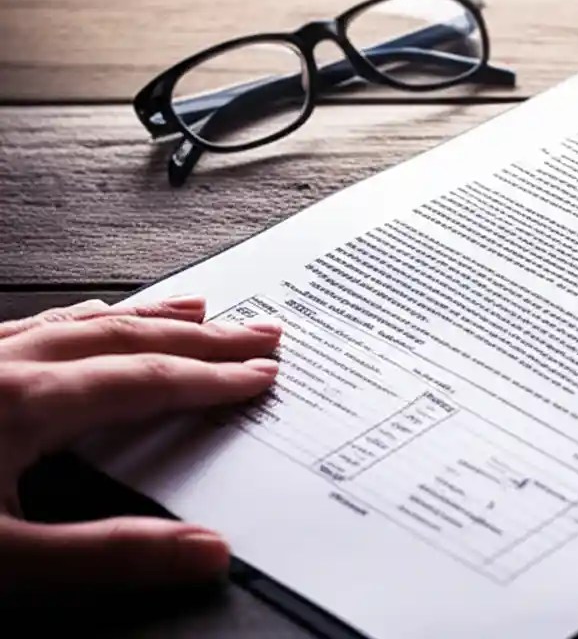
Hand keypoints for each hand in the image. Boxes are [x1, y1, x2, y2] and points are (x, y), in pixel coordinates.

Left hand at [0, 297, 280, 595]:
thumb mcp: (4, 560)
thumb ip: (106, 554)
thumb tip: (207, 549)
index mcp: (23, 403)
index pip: (146, 382)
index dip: (212, 379)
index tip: (262, 374)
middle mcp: (3, 366)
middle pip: (124, 337)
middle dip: (202, 338)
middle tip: (259, 333)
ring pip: (78, 322)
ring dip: (147, 317)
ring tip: (199, 308)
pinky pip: (32, 326)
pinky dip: (80, 319)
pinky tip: (91, 318)